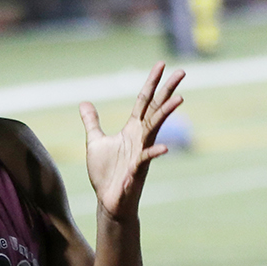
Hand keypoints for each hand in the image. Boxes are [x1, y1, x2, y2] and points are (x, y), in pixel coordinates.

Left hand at [79, 62, 184, 221]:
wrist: (108, 201)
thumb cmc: (105, 173)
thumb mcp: (95, 142)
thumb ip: (92, 122)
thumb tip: (84, 103)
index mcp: (132, 129)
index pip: (144, 100)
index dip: (152, 81)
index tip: (162, 63)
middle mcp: (141, 138)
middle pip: (156, 108)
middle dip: (168, 90)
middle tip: (182, 71)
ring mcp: (141, 153)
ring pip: (155, 129)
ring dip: (166, 114)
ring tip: (179, 99)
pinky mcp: (136, 171)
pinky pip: (146, 160)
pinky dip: (153, 154)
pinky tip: (163, 149)